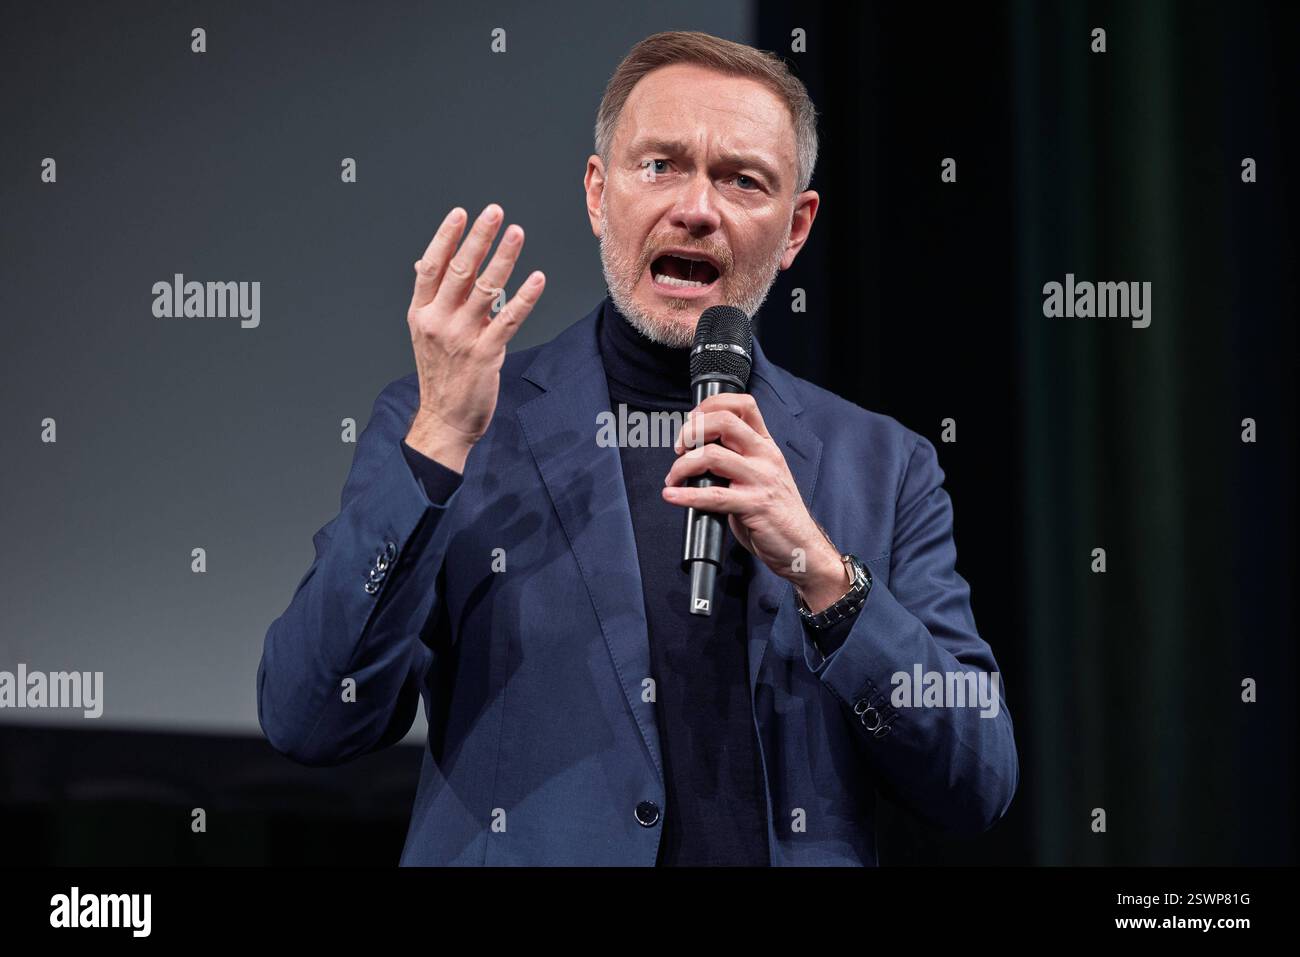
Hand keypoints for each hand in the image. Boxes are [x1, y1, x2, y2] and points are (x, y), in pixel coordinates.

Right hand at [405, 203, 545, 472]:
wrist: (444, 420)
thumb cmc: (440, 375)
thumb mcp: (424, 334)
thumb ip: (430, 298)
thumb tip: (424, 263)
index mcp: (421, 313)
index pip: (431, 266)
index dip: (445, 237)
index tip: (460, 214)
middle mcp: (438, 321)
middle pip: (458, 270)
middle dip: (478, 237)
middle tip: (494, 212)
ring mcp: (461, 337)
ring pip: (485, 289)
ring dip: (503, 258)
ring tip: (516, 233)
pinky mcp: (485, 354)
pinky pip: (508, 319)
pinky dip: (525, 298)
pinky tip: (537, 278)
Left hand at [661, 393, 848, 611]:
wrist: (803, 547)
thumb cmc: (777, 514)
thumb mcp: (761, 475)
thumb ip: (736, 459)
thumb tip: (697, 452)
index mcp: (766, 445)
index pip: (742, 405)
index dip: (710, 406)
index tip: (691, 422)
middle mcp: (765, 457)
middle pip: (724, 421)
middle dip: (691, 431)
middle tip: (679, 448)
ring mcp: (761, 480)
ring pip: (713, 456)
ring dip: (682, 466)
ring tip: (674, 479)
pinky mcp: (755, 506)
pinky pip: (714, 496)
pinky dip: (686, 496)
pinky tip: (673, 497)